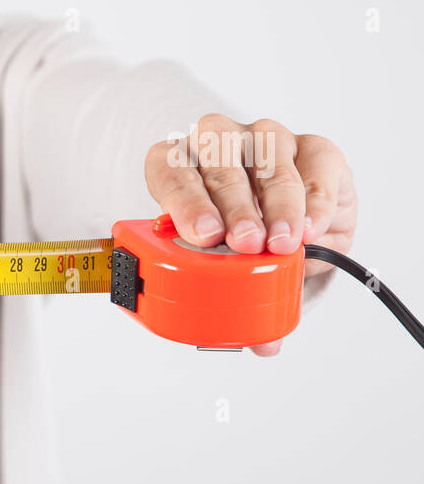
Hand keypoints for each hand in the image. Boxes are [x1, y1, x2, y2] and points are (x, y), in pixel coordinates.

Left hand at [145, 114, 357, 355]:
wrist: (279, 216)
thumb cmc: (235, 236)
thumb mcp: (222, 265)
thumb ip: (232, 296)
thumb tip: (263, 343)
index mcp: (177, 165)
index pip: (168, 171)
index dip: (183, 201)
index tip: (202, 236)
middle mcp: (217, 144)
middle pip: (218, 162)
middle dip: (233, 206)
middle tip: (244, 245)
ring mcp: (264, 139)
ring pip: (268, 159)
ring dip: (276, 205)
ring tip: (281, 245)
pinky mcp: (312, 147)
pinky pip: (316, 163)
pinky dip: (315, 198)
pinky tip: (312, 227)